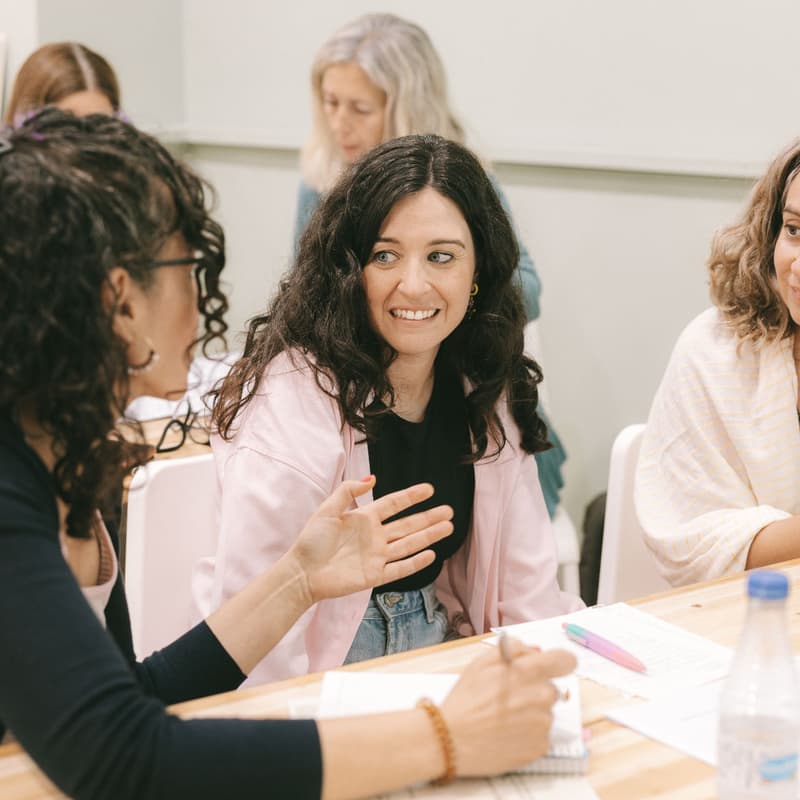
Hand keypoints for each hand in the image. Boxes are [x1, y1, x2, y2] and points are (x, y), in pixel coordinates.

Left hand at [288, 476, 452, 603]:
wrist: (302, 572)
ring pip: (409, 544)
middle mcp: (374, 536)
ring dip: (429, 536)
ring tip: (448, 527)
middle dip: (428, 517)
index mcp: (364, 519)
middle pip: (407, 524)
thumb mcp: (327, 510)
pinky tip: (431, 554)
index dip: (412, 496)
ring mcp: (376, 556)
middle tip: (449, 510)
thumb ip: (347, 492)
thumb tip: (373, 478)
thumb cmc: (312, 541)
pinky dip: (416, 562)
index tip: (430, 489)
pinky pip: (400, 568)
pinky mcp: (374, 576)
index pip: (394, 504)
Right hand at [441, 642, 576, 776]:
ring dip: (531, 712)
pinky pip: (541, 734)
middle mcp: (543, 696)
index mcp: (529, 671)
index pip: (566, 660)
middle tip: (509, 697)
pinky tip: (507, 733)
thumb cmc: (466, 699)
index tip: (549, 668)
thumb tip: (536, 651)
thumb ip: (514, 648)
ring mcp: (544, 724)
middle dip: (535, 689)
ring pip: (545, 712)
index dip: (558, 662)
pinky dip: (528, 733)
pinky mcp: (541, 747)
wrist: (453, 739)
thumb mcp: (483, 661)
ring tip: (503, 717)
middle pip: (552, 688)